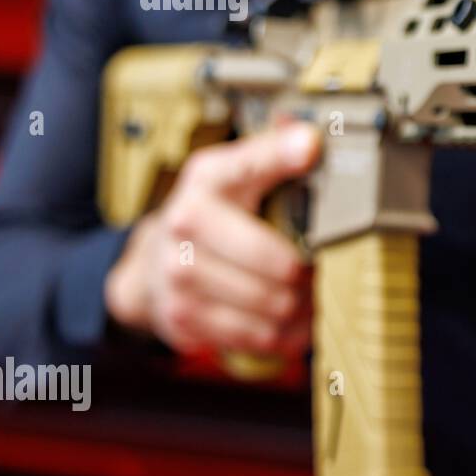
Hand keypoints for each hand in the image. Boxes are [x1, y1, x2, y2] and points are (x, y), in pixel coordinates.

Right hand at [104, 123, 320, 355]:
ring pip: (272, 305)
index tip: (312, 148)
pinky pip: (254, 336)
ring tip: (311, 297)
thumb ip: (274, 153)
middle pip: (279, 262)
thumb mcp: (234, 173)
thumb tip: (311, 140)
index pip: (251, 166)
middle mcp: (185, 225)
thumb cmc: (209, 214)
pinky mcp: (183, 317)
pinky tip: (292, 323)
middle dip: (310, 272)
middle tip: (324, 272)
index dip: (283, 159)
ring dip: (303, 307)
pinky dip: (283, 335)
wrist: (151, 262)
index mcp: (206, 180)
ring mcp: (179, 276)